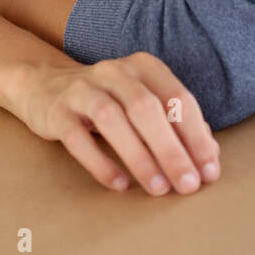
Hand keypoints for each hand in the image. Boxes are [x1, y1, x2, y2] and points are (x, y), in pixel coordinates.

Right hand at [14, 51, 220, 196]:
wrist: (44, 87)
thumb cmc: (109, 101)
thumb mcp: (143, 104)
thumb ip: (176, 127)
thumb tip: (209, 159)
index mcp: (143, 67)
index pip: (177, 98)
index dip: (197, 136)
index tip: (209, 171)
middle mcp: (114, 72)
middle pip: (146, 108)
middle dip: (171, 149)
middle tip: (187, 185)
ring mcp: (82, 89)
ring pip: (112, 118)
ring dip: (139, 156)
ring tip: (158, 188)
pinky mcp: (57, 111)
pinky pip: (77, 137)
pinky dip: (100, 161)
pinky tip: (119, 184)